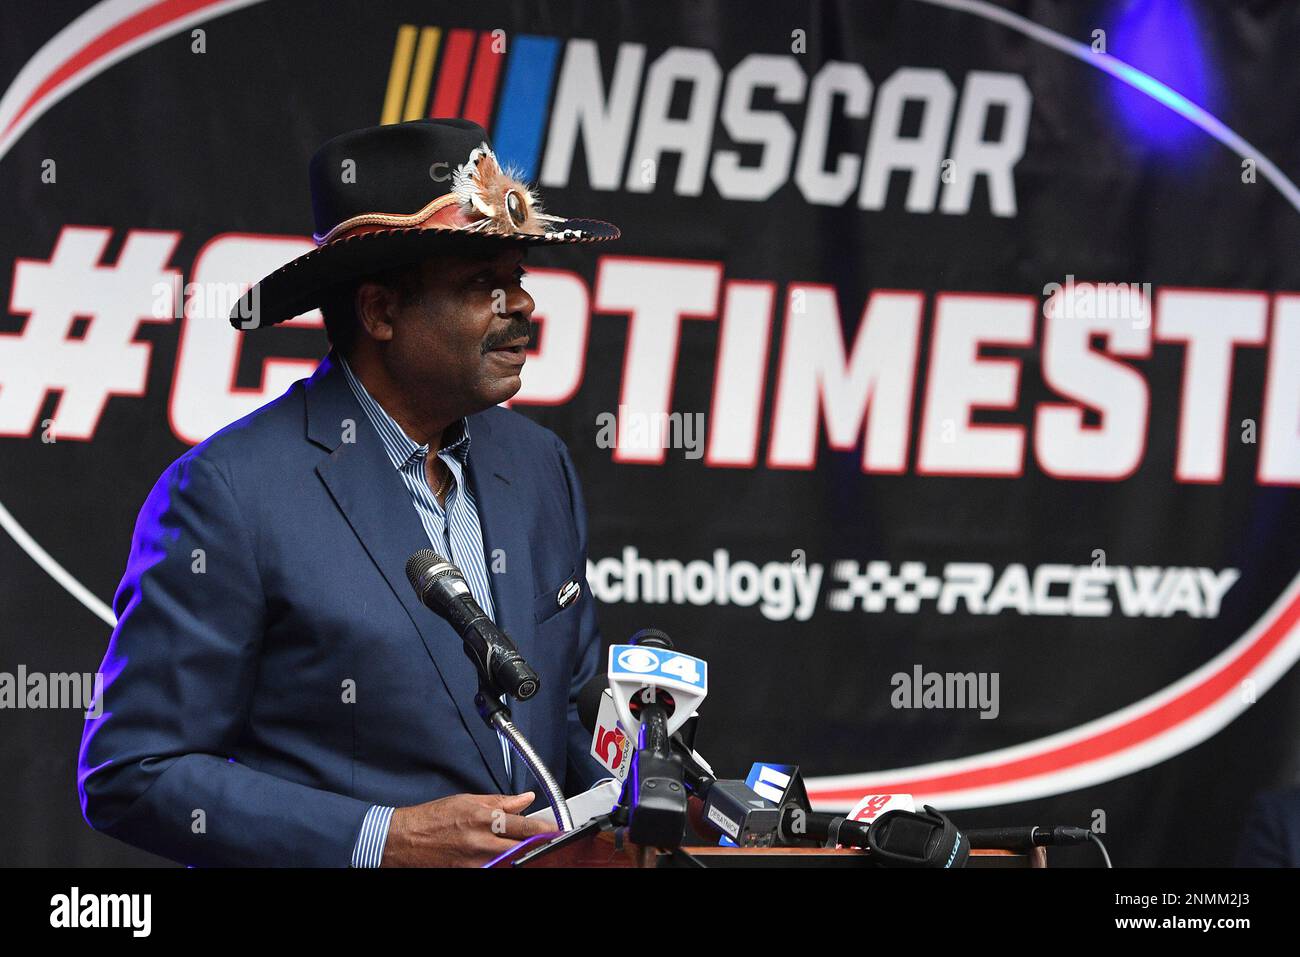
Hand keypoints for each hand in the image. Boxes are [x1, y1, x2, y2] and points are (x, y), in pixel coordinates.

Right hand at [380, 791, 554, 866]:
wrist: (405, 840)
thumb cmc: (433, 818)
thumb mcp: (468, 801)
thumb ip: (501, 801)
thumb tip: (525, 799)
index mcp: (484, 819)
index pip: (525, 826)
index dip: (545, 829)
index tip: (556, 830)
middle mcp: (482, 842)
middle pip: (522, 847)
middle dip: (536, 845)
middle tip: (545, 840)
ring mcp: (476, 862)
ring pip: (510, 861)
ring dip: (518, 854)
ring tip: (520, 847)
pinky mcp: (468, 873)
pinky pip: (494, 868)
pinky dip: (501, 863)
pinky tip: (500, 856)